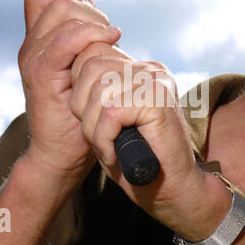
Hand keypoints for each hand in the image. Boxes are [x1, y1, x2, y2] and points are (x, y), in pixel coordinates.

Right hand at [18, 0, 128, 182]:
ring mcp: (34, 59)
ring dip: (94, 20)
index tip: (98, 21)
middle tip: (108, 32)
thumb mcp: (80, 67)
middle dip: (88, 7)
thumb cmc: (76, 115)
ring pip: (62, 11)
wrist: (61, 154)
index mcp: (38, 43)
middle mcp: (31, 47)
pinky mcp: (42, 74)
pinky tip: (112, 41)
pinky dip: (91, 34)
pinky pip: (66, 39)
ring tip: (111, 39)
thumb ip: (81, 33)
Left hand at [68, 48, 224, 233]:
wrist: (174, 191)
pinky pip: (111, 113)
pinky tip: (115, 154)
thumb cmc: (136, 161)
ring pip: (99, 92)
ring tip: (108, 148)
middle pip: (90, 67)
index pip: (92, 54)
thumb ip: (95, 95)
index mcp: (138, 70)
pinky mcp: (158, 99)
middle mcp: (150, 69)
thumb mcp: (107, 122)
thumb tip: (70, 72)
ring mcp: (157, 81)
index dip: (78, 89)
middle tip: (97, 138)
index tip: (91, 120)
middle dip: (81, 108)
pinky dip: (104, 139)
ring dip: (93, 129)